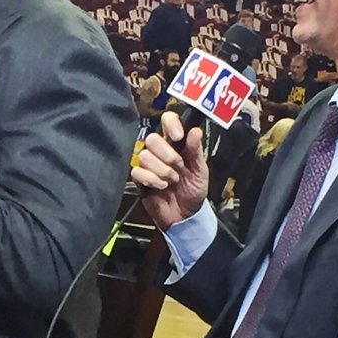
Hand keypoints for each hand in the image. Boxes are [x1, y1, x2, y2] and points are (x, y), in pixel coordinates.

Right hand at [131, 110, 207, 228]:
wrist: (185, 216)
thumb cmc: (193, 192)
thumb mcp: (200, 171)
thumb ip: (196, 151)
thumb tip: (195, 131)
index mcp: (176, 144)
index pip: (168, 121)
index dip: (170, 124)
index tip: (178, 137)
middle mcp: (160, 151)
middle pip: (152, 138)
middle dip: (168, 155)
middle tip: (178, 167)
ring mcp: (148, 165)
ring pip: (145, 155)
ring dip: (162, 171)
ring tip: (171, 181)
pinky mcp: (139, 179)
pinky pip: (138, 172)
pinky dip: (152, 180)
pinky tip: (161, 186)